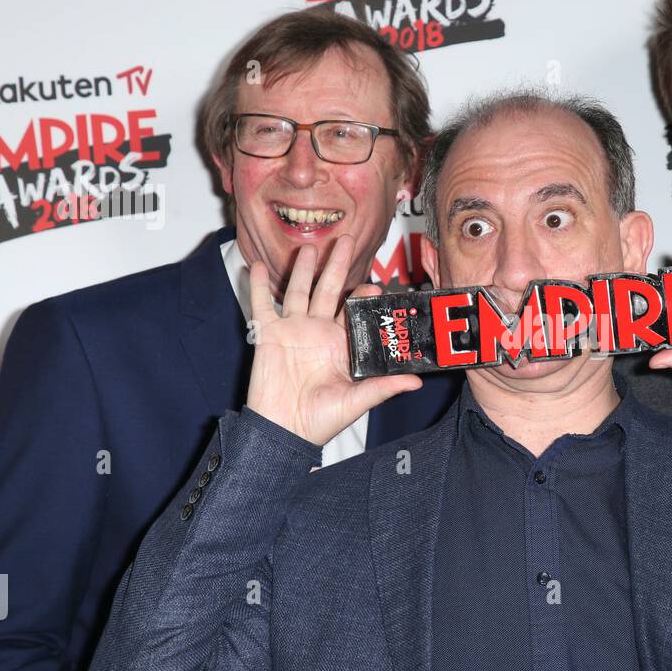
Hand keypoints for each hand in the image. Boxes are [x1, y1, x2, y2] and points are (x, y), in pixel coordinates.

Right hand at [244, 236, 421, 444]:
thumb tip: (416, 381)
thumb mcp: (357, 401)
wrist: (285, 431)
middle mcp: (319, 332)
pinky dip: (258, 285)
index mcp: (342, 344)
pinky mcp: (269, 335)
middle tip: (346, 239)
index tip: (374, 284)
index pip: (355, 311)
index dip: (364, 296)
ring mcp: (293, 330)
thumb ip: (384, 387)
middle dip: (337, 265)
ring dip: (303, 268)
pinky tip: (255, 264)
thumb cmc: (321, 420)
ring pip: (299, 291)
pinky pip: (262, 305)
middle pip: (329, 291)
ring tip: (310, 245)